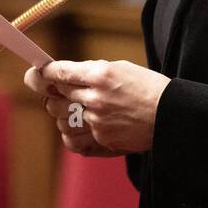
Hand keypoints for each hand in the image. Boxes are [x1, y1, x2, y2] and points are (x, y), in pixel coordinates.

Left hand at [23, 59, 169, 155]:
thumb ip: (91, 72)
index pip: (60, 73)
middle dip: (51, 93)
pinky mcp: (103, 139)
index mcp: (100, 75)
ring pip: (61, 119)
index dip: (44, 73)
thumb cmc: (148, 87)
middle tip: (54, 91)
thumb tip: (66, 74)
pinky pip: (74, 139)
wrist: (171, 115)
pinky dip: (71, 133)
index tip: (36, 72)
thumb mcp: (121, 68)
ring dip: (61, 113)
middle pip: (56, 97)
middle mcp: (95, 98)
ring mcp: (98, 121)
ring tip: (71, 109)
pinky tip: (78, 126)